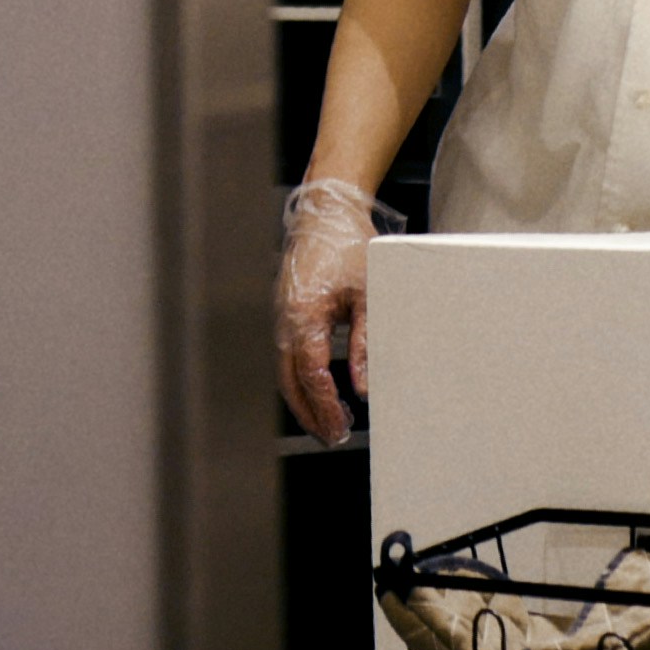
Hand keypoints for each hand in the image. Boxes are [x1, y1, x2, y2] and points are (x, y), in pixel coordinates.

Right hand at [276, 177, 385, 442]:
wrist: (327, 212)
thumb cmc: (347, 244)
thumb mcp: (368, 293)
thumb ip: (365, 342)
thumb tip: (362, 385)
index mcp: (304, 314)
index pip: (311, 373)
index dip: (325, 406)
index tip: (339, 427)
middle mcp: (285, 318)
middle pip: (290, 380)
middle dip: (309, 413)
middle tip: (331, 437)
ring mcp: (282, 315)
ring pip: (286, 370)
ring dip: (304, 399)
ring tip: (327, 423)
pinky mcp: (286, 312)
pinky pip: (288, 354)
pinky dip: (301, 378)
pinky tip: (319, 389)